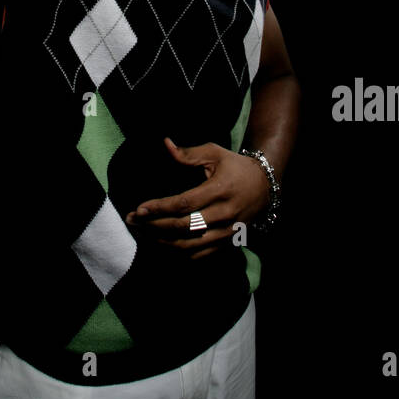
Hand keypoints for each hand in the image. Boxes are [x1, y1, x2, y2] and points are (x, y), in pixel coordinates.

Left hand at [124, 137, 269, 259]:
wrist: (265, 186)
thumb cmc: (235, 166)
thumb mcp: (215, 153)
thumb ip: (189, 153)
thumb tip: (166, 144)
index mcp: (220, 190)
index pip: (184, 204)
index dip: (160, 208)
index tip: (139, 209)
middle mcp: (224, 214)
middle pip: (183, 226)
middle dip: (154, 225)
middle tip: (132, 221)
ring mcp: (227, 232)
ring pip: (190, 244)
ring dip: (163, 241)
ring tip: (143, 234)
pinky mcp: (228, 242)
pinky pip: (201, 254)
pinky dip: (180, 252)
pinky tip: (163, 244)